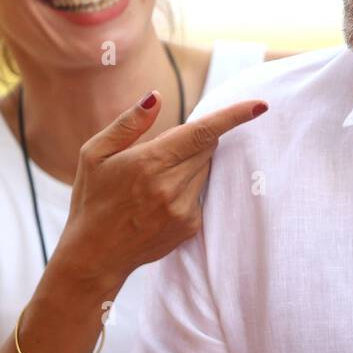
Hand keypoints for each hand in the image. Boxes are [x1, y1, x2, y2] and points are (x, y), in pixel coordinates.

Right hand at [54, 91, 267, 285]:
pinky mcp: (190, 225)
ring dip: (189, 165)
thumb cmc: (91, 199)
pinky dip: (187, 187)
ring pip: (205, 170)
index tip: (260, 105)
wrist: (94, 255)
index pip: (202, 133)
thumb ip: (129, 124)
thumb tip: (156, 97)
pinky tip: (159, 200)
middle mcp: (170, 187)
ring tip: (153, 182)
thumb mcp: (94, 154)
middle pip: (207, 148)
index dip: (235, 116)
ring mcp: (183, 209)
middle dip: (193, 141)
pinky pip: (200, 193)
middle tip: (159, 154)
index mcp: (148, 163)